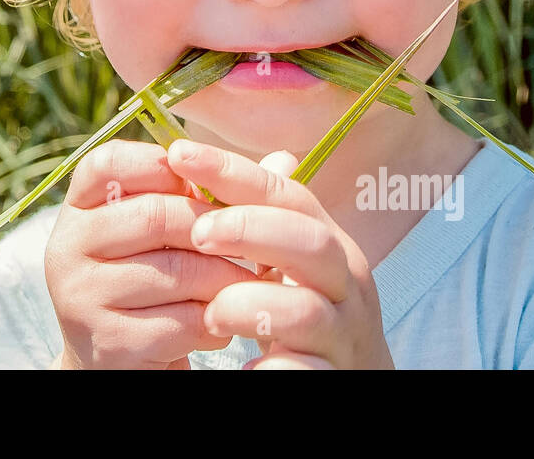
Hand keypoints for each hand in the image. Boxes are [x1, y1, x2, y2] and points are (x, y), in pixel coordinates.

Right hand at [44, 139, 259, 368]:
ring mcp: (82, 296)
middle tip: (248, 243)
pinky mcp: (108, 342)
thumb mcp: (167, 232)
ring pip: (177, 270)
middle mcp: (68, 247)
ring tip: (244, 283)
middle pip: (154, 215)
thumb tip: (285, 160)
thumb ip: (211, 192)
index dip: (163, 166)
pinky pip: (182, 321)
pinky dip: (215, 321)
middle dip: (214, 228)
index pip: (110, 163)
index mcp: (77, 208)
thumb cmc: (150, 281)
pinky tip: (221, 321)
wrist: (116, 361)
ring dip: (225, 277)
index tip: (201, 186)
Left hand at [165, 138, 394, 369]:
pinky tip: (243, 364)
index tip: (180, 153)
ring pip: (306, 310)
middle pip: (311, 243)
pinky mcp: (332, 377)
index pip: (288, 196)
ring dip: (250, 304)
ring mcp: (342, 334)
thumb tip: (203, 156)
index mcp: (329, 244)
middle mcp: (345, 284)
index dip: (234, 172)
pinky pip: (305, 371)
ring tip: (211, 313)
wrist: (353, 379)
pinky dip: (272, 366)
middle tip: (197, 234)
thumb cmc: (305, 309)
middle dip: (250, 230)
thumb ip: (255, 215)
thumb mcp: (287, 260)